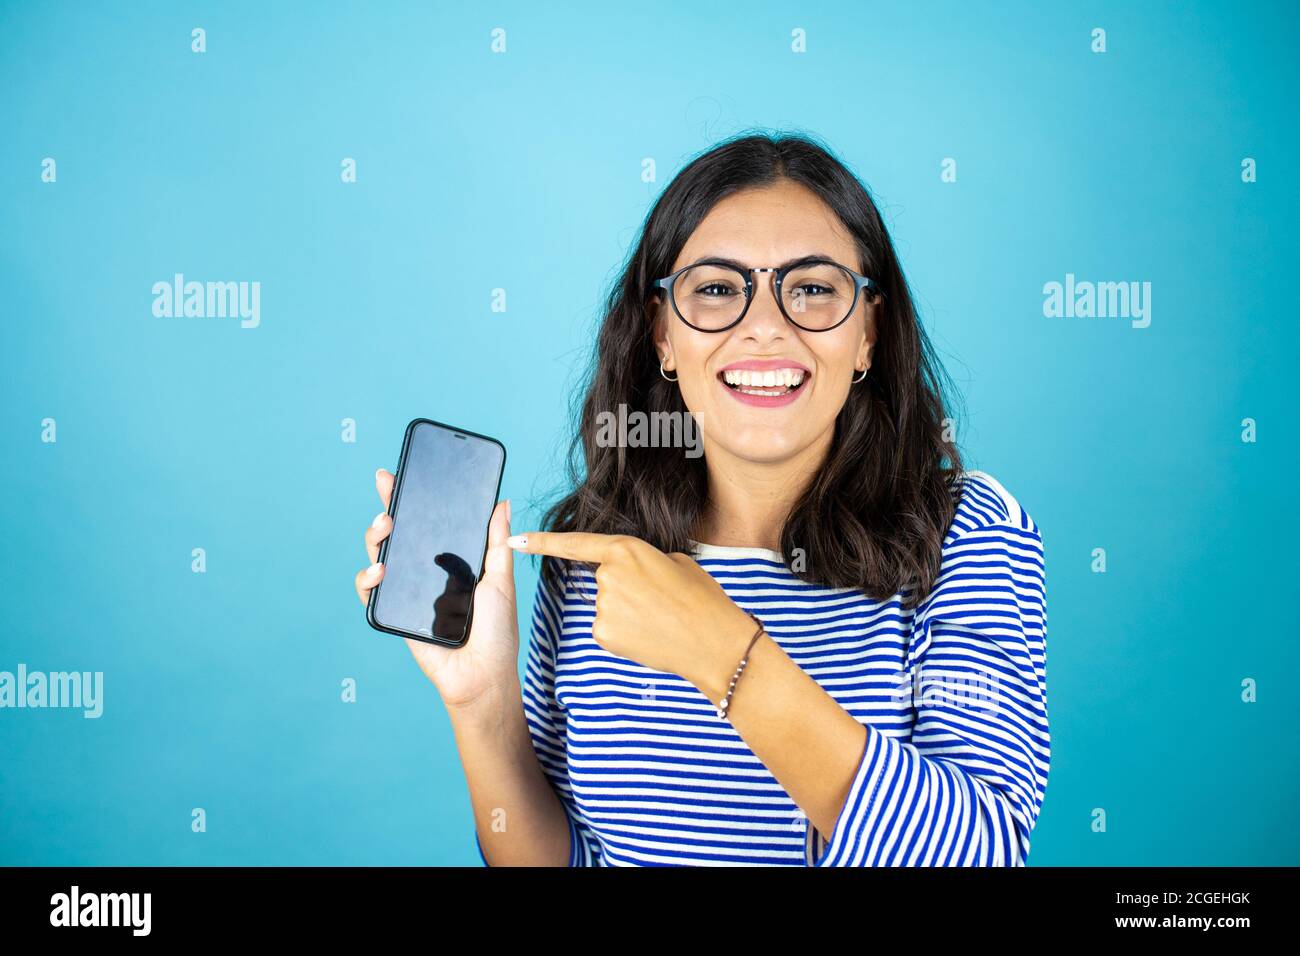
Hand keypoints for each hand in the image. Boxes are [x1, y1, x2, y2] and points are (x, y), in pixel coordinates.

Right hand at [355, 469, 520, 712]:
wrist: (483, 676)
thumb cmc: (496, 632)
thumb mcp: (501, 580)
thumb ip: (496, 542)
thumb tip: (502, 502)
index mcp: (450, 560)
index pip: (426, 522)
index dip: (408, 500)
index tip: (395, 476)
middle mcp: (426, 572)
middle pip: (397, 534)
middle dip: (387, 511)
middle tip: (389, 500)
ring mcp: (408, 591)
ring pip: (379, 556)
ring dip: (375, 539)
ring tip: (385, 531)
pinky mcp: (394, 612)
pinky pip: (370, 591)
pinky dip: (367, 578)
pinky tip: (379, 570)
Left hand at [505, 531, 755, 699]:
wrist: (712, 641)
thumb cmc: (701, 599)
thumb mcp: (675, 563)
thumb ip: (643, 561)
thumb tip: (633, 572)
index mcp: (626, 550)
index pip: (575, 543)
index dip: (542, 542)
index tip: (515, 539)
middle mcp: (607, 575)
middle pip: (603, 579)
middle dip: (626, 588)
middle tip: (659, 600)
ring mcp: (602, 606)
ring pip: (607, 606)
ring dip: (628, 612)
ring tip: (659, 619)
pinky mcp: (603, 634)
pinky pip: (608, 628)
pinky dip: (625, 632)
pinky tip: (648, 635)